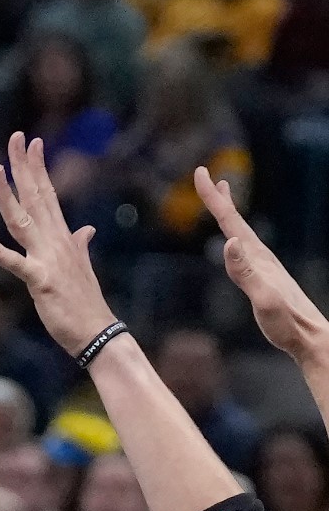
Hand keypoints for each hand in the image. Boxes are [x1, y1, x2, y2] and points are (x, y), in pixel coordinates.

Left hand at [0, 132, 118, 354]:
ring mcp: (48, 259)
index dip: (38, 169)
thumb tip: (85, 230)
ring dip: (7, 196)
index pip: (47, 195)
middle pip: (36, 197)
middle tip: (16, 138)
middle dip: (24, 167)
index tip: (31, 144)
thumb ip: (80, 245)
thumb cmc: (85, 301)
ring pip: (23, 221)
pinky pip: (15, 263)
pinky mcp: (41, 280)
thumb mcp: (81, 266)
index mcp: (62, 237)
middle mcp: (55, 241)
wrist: (98, 332)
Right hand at [196, 165, 328, 358]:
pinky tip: (235, 239)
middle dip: (218, 198)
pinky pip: (243, 246)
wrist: (309, 337)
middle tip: (205, 176)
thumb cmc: (286, 324)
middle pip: (235, 221)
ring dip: (228, 213)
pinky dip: (234, 233)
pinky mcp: (264, 276)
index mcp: (257, 257)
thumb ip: (245, 272)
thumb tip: (229, 242)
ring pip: (240, 231)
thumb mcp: (263, 298)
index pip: (230, 221)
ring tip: (222, 197)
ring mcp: (263, 265)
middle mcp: (260, 256)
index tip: (201, 173)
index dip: (214, 197)